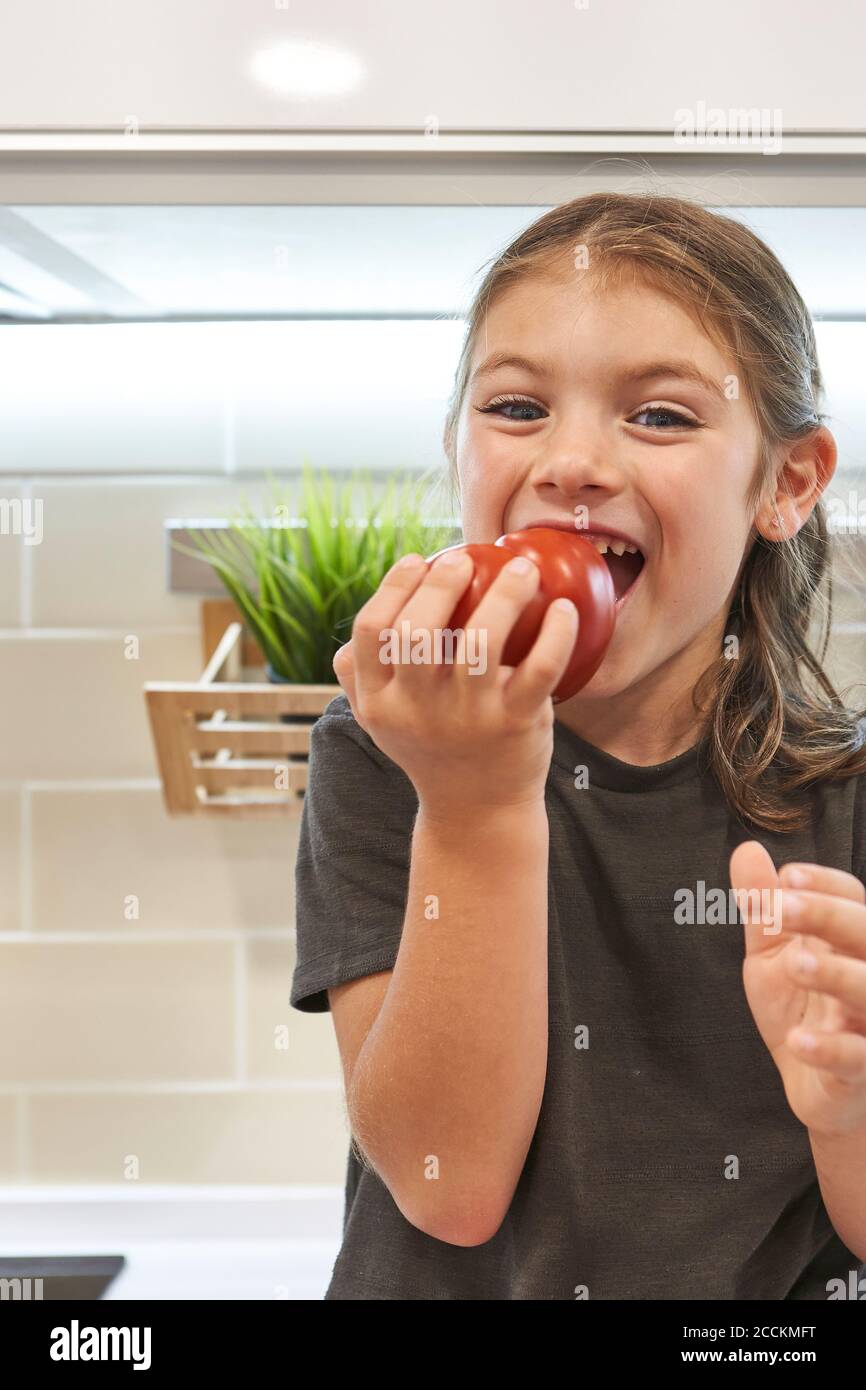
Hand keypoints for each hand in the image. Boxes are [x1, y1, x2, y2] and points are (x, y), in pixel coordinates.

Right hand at [331, 549, 578, 815]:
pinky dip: (556, 633)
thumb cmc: (430, 749)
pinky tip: (563, 608)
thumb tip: (361, 623)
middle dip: (442, 583)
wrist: (477, 811)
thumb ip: (360, 677)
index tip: (419, 561)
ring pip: (480, 642)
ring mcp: (468, 718)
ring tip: (522, 569)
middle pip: (418, 632)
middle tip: (465, 559)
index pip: (371, 631)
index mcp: (379, 703)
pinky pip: (541, 668)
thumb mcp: (381, 722)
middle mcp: (418, 710)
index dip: (394, 588)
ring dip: (505, 594)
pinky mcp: (515, 724)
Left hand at [731, 841, 865, 1135]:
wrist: (819, 1090)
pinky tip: (799, 1041)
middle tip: (784, 907)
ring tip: (795, 965)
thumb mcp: (773, 955)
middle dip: (829, 916)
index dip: (825, 884)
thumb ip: (764, 909)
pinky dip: (831, 1050)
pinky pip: (857, 1060)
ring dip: (837, 975)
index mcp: (850, 941)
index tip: (787, 875)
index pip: (854, 898)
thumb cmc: (804, 1012)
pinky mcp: (862, 1072)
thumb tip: (747, 849)